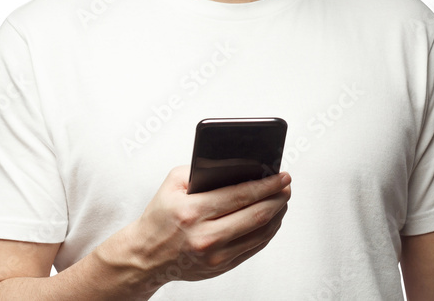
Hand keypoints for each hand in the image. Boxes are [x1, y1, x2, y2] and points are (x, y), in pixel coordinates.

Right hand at [108, 165, 291, 288]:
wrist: (146, 255)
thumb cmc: (161, 215)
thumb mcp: (173, 183)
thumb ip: (201, 168)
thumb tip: (238, 164)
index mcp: (192, 211)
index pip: (240, 195)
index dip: (266, 184)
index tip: (281, 175)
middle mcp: (205, 236)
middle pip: (256, 215)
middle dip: (278, 198)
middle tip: (287, 186)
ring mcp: (215, 256)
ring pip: (259, 233)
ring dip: (277, 215)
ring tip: (282, 200)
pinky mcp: (220, 267)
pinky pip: (253, 248)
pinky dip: (267, 232)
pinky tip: (271, 219)